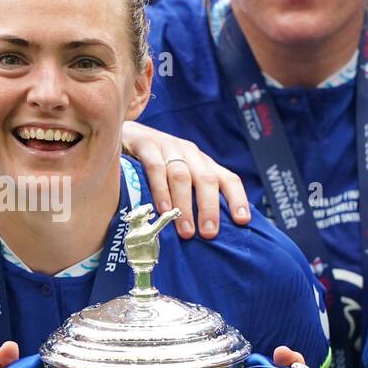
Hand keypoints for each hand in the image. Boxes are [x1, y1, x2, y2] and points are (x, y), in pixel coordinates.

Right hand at [120, 121, 249, 238]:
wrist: (126, 134)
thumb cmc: (155, 164)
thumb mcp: (179, 175)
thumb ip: (193, 196)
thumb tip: (206, 233)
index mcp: (203, 163)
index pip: (228, 179)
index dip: (237, 199)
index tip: (242, 221)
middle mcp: (190, 153)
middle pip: (206, 179)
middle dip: (209, 208)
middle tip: (209, 233)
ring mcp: (168, 147)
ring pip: (181, 176)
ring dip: (184, 205)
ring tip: (186, 231)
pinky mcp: (146, 145)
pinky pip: (155, 168)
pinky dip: (160, 190)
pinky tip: (162, 210)